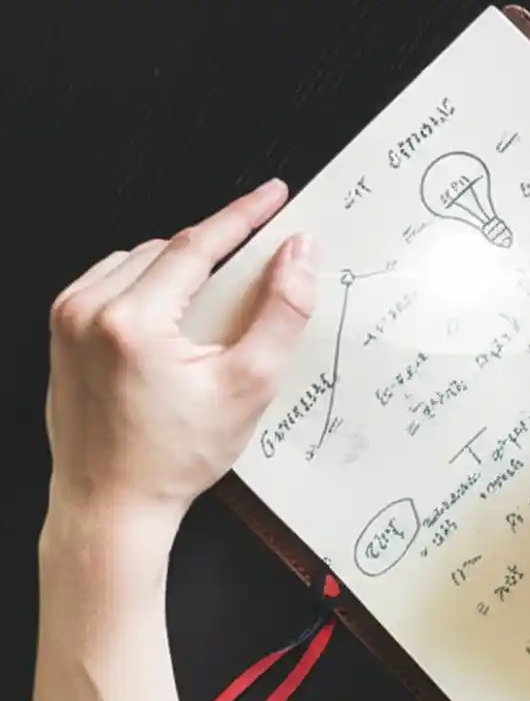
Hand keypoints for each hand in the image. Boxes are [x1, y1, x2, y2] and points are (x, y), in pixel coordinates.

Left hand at [44, 178, 317, 526]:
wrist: (111, 506)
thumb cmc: (175, 457)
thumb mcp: (248, 386)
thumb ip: (281, 312)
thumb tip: (299, 254)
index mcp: (132, 320)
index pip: (197, 244)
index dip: (243, 215)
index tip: (274, 194)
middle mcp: (88, 310)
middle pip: (168, 250)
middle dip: (215, 249)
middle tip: (257, 265)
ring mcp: (67, 320)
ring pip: (137, 262)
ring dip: (178, 267)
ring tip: (213, 302)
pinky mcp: (59, 332)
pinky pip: (111, 282)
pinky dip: (146, 284)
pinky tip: (172, 315)